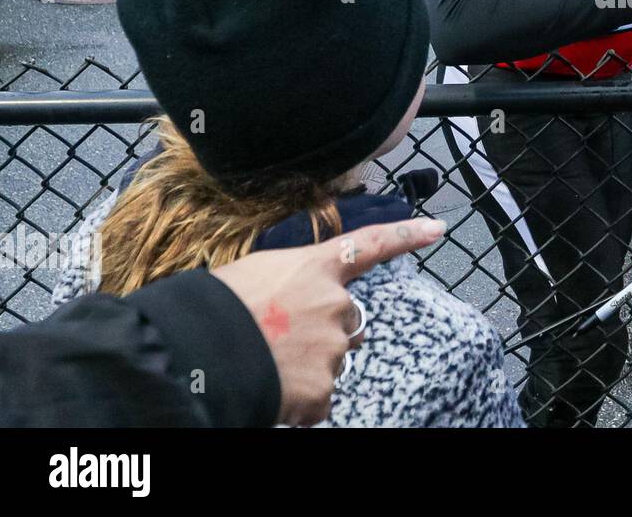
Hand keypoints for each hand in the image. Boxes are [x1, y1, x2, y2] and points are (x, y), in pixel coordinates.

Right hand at [210, 216, 445, 425]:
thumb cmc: (212, 308)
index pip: (371, 245)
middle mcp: (335, 304)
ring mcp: (333, 347)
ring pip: (332, 359)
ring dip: (308, 365)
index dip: (406, 236)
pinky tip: (272, 390)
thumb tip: (294, 308)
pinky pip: (319, 397)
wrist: (194, 352)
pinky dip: (300, 400)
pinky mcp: (324, 388)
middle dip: (323, 331)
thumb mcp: (254, 275)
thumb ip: (291, 284)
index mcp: (315, 268)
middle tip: (280, 340)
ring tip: (267, 363)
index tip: (437, 230)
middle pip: (347, 319)